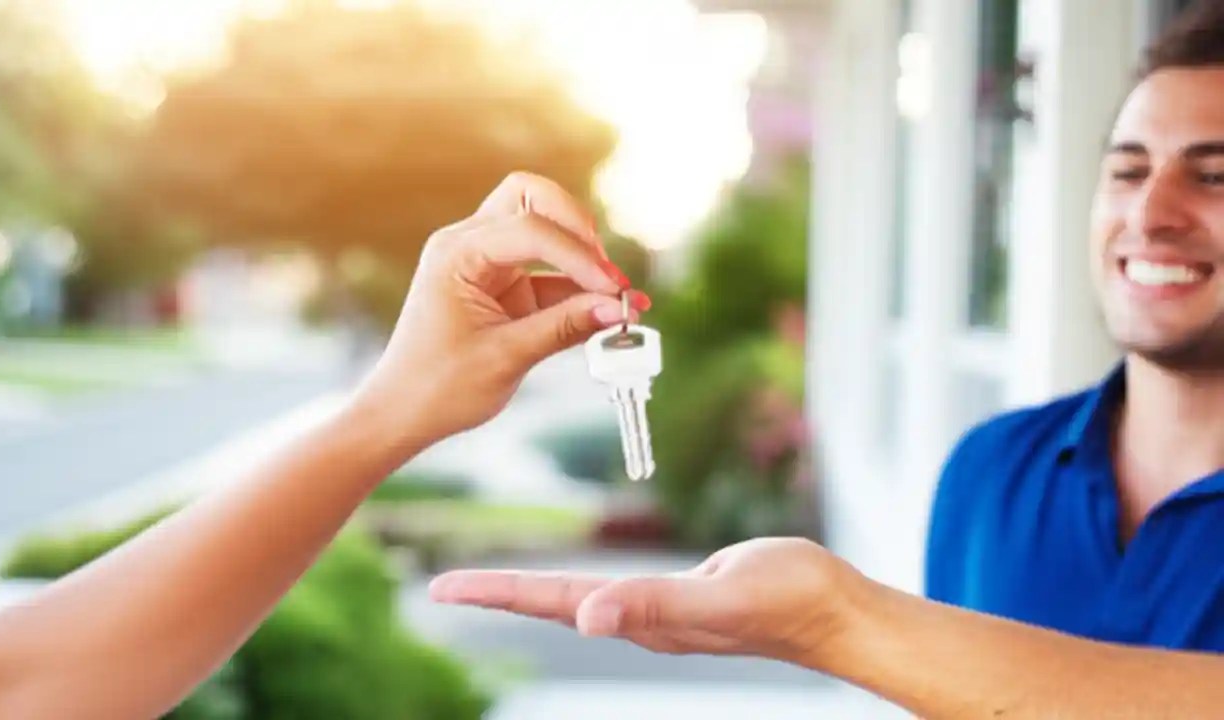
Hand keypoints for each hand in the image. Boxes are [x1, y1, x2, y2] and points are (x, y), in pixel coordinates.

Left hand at [355, 172, 650, 442]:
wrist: (403, 412)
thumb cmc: (437, 386)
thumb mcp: (506, 357)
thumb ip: (564, 327)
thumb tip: (617, 309)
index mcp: (456, 253)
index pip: (531, 230)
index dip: (579, 257)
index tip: (614, 289)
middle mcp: (468, 244)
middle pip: (533, 198)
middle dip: (577, 226)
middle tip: (606, 269)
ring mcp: (485, 261)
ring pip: (543, 226)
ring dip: (581, 255)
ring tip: (617, 294)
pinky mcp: (502, 285)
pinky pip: (547, 271)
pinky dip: (577, 286)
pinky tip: (607, 309)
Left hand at [429, 538, 864, 668]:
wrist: (834, 611)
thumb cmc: (786, 600)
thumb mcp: (719, 596)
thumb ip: (654, 606)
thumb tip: (586, 618)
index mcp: (640, 618)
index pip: (552, 603)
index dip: (498, 593)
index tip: (444, 587)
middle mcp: (640, 620)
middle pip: (552, 606)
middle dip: (499, 595)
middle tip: (445, 587)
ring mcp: (659, 614)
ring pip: (577, 602)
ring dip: (531, 594)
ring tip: (492, 586)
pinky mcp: (679, 600)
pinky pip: (612, 593)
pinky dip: (579, 587)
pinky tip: (576, 590)